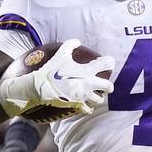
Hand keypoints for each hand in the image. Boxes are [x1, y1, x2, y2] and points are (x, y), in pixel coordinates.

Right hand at [0, 39, 114, 118]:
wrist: (41, 86)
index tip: (109, 63)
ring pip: (99, 100)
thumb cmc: (52, 70)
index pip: (106, 64)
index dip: (110, 62)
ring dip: (99, 97)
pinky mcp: (78, 105)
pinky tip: (86, 105)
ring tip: (95, 94)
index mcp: (86, 71)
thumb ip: (70, 45)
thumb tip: (77, 41)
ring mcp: (83, 96)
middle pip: (108, 87)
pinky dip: (88, 108)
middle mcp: (88, 84)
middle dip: (108, 86)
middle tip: (105, 85)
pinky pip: (88, 110)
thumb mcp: (61, 54)